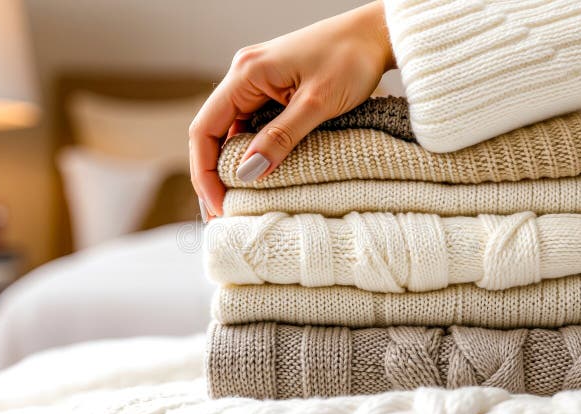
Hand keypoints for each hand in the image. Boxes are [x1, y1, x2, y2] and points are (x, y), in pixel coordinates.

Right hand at [189, 1, 394, 219]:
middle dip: (214, 174)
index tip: (218, 206)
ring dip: (233, 165)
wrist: (376, 33)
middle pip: (212, 132)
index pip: (204, 128)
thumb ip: (281, 138)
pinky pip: (251, 124)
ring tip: (240, 201)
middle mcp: (244, 74)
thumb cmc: (352, 58)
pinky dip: (252, 151)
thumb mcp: (317, 103)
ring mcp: (258, 81)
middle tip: (224, 213)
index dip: (204, 171)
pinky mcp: (273, 88)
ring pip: (231, 130)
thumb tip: (247, 173)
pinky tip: (260, 175)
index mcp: (246, 73)